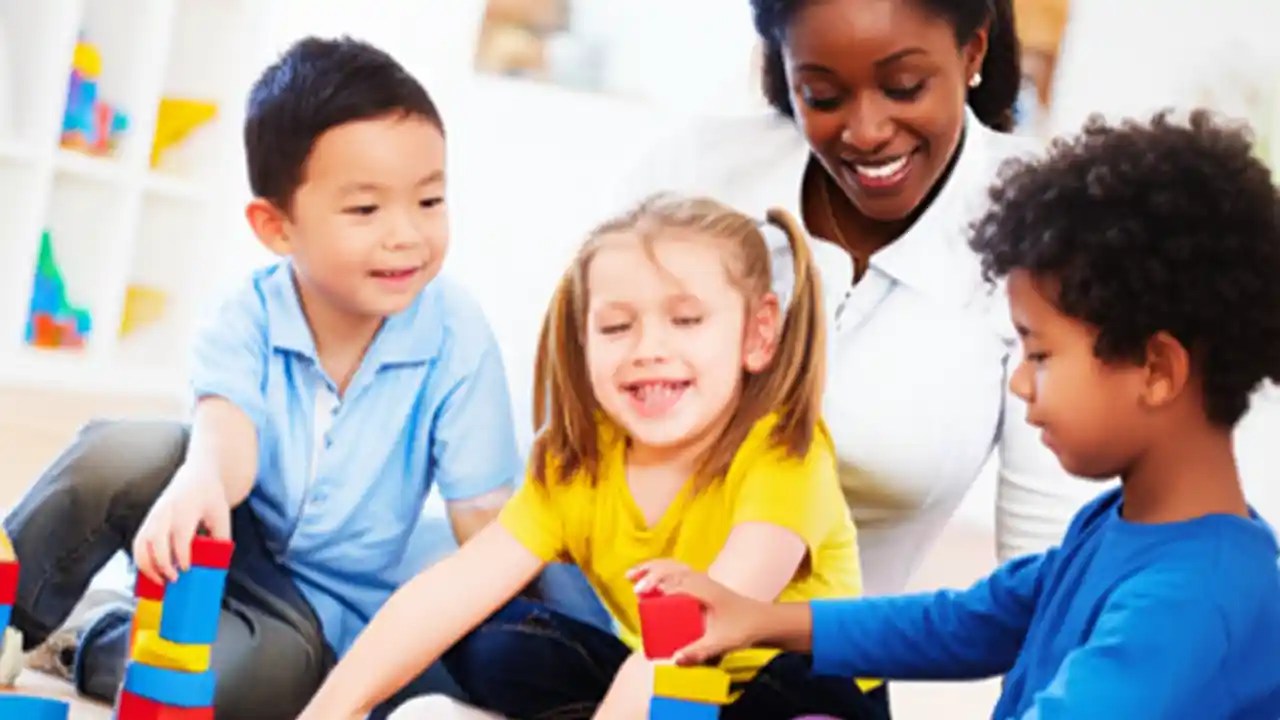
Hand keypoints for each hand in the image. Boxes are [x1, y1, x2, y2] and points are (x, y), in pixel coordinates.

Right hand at [132, 463, 231, 583]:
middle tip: (173, 579)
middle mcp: (165, 512)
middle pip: (155, 540)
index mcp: (186, 508)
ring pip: (140, 544)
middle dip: (161, 563)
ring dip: (146, 566)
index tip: (186, 569)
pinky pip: (138, 544)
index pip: (180, 534)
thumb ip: (219, 540)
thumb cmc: (210, 498)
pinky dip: (141, 561)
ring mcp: (153, 517)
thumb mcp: (222, 515)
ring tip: (160, 581)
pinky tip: (152, 573)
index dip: (181, 554)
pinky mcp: (147, 522)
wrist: (197, 476)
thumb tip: (215, 566)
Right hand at [627, 560, 768, 665]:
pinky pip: (679, 571)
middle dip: (648, 570)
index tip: (639, 591)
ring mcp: (703, 580)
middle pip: (670, 567)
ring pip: (674, 566)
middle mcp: (702, 580)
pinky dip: (663, 572)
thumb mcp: (721, 642)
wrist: (763, 621)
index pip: (674, 579)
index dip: (654, 582)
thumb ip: (698, 652)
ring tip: (635, 576)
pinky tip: (654, 581)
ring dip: (653, 568)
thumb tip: (673, 661)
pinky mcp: (703, 586)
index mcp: (704, 589)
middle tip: (629, 578)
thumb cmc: (744, 628)